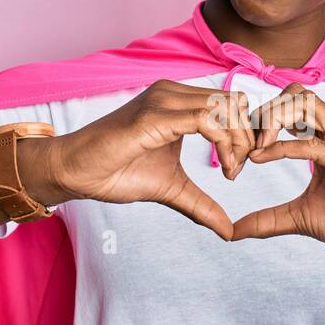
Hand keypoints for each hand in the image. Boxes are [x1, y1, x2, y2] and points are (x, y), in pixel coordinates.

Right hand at [26, 79, 254, 240]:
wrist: (76, 171)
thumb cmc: (117, 171)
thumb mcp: (172, 188)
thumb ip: (202, 204)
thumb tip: (229, 231)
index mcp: (179, 101)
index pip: (231, 103)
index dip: (247, 132)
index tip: (242, 165)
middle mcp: (173, 93)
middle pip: (235, 102)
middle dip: (248, 138)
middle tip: (238, 170)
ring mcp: (164, 101)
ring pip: (226, 108)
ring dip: (239, 142)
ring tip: (231, 171)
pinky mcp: (154, 116)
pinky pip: (207, 120)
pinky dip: (225, 144)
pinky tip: (224, 168)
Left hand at [230, 83, 324, 269]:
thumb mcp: (300, 217)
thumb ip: (268, 218)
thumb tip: (233, 231)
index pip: (294, 102)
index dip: (264, 119)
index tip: (244, 148)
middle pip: (297, 94)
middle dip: (265, 113)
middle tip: (245, 146)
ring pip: (306, 104)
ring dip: (272, 121)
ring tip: (253, 151)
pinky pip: (313, 143)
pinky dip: (282, 148)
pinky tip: (260, 159)